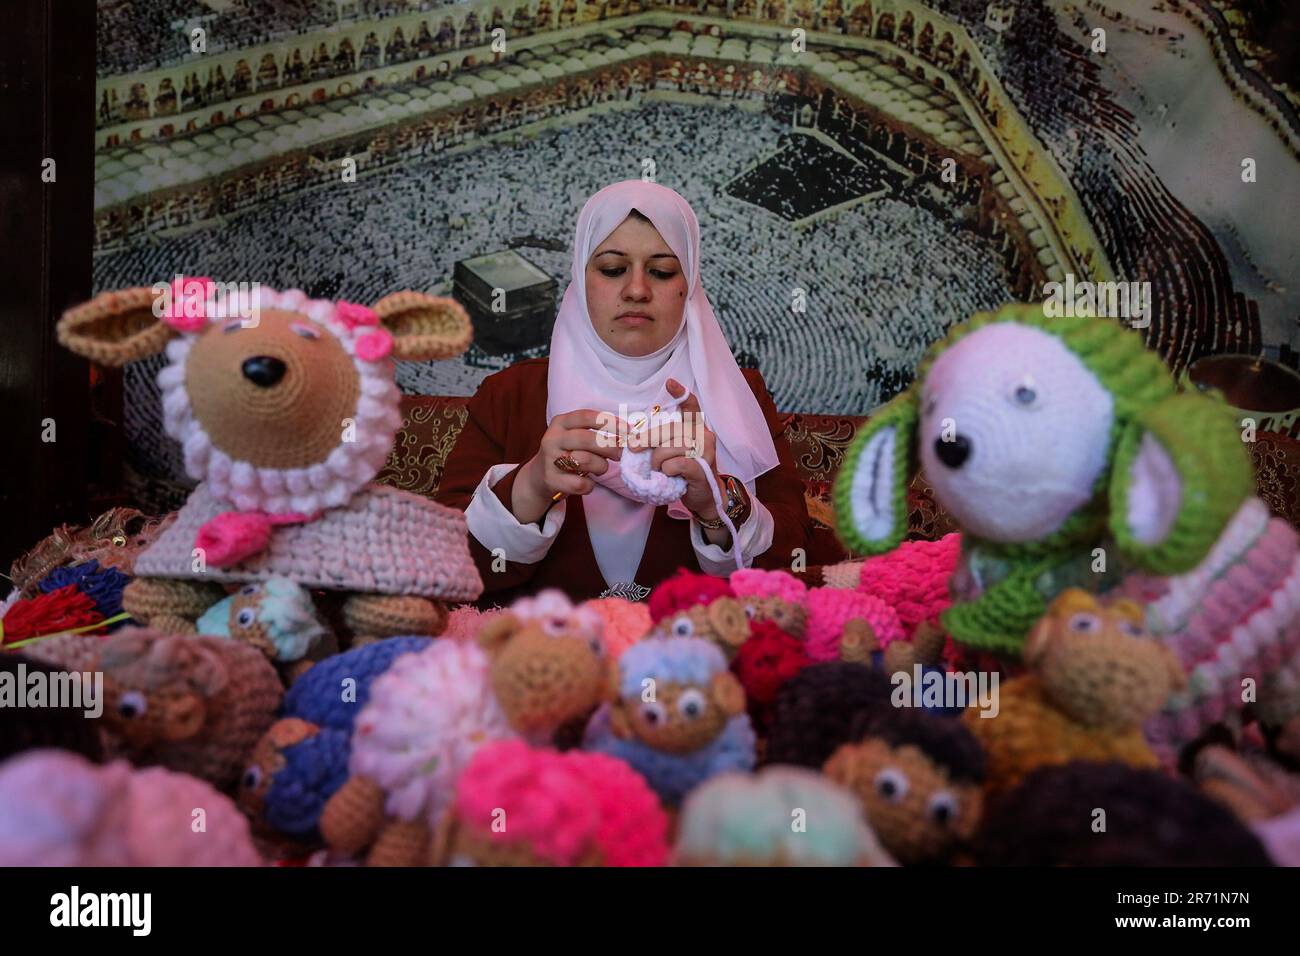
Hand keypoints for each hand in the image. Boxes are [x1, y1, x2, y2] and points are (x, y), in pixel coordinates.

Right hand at [512, 409, 625, 523]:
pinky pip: (579, 484)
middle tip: (620, 455)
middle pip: (588, 439)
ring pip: (584, 460)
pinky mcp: (550, 480)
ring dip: (601, 466)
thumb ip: (598, 434)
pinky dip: (590, 485)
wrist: (539, 476)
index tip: (629, 431)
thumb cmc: (568, 453)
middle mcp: (552, 438)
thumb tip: (630, 436)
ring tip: (601, 468)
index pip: (587, 416)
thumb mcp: (576, 436)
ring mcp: (549, 459)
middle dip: (610, 447)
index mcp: (561, 423)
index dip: (611, 423)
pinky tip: (589, 483)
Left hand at [628, 379, 724, 519]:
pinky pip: (676, 463)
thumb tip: (633, 439)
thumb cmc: (685, 473)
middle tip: (634, 449)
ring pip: (671, 447)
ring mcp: (706, 452)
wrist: (705, 497)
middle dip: (647, 439)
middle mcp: (704, 436)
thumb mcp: (672, 452)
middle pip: (670, 429)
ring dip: (657, 460)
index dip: (681, 394)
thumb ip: (661, 441)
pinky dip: (667, 470)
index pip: (691, 406)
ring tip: (660, 469)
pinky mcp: (702, 469)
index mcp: (696, 428)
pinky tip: (670, 475)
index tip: (669, 383)